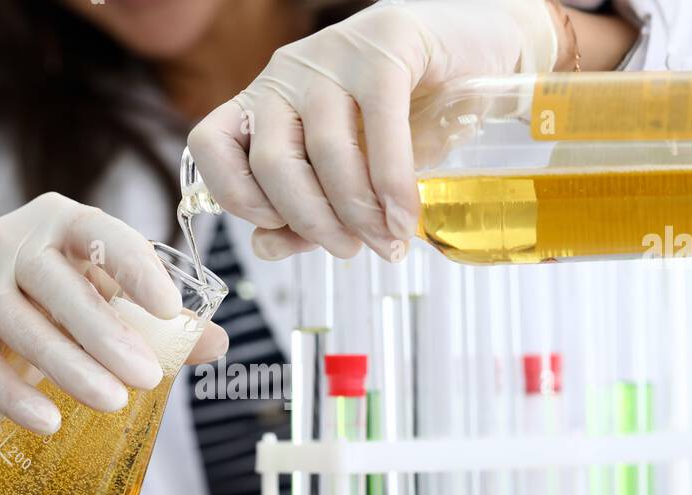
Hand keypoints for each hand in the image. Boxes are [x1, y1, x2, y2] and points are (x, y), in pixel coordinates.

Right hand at [0, 192, 228, 433]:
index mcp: (66, 219)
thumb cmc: (78, 294)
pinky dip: (13, 395)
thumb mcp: (121, 297)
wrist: (9, 308)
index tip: (168, 307)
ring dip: (65, 366)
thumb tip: (217, 344)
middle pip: (52, 281)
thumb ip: (166, 321)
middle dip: (102, 332)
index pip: (98, 230)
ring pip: (14, 320)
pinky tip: (48, 422)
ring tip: (111, 402)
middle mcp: (15, 239)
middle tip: (146, 376)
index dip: (132, 268)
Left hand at [187, 0, 561, 261]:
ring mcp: (332, 56)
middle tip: (348, 250)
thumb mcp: (350, 173)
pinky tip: (405, 216)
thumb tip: (266, 247)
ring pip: (324, 149)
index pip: (211, 145)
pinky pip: (379, 127)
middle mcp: (285, 74)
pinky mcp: (384, 47)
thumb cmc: (408, 118)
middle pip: (270, 161)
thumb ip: (304, 212)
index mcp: (263, 101)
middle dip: (310, 221)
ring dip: (357, 210)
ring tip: (387, 241)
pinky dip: (392, 184)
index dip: (236, 197)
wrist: (479, 53)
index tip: (276, 230)